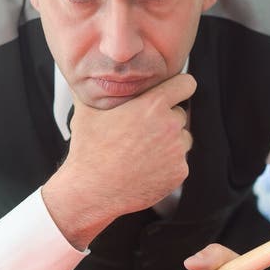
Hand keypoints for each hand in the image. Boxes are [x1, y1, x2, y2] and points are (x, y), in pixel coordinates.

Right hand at [42, 73, 196, 248]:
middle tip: (144, 131)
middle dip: (166, 119)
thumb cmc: (89, 152)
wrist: (93, 191)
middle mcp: (170, 126)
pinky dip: (167, 165)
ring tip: (143, 152)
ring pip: (182, 139)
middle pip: (181, 114)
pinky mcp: (179, 173)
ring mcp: (177, 151)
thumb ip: (92, 90)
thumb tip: (82, 78)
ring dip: (170, 143)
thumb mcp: (85, 112)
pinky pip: (179, 163)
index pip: (186, 84)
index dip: (180, 86)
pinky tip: (146, 168)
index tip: (174, 92)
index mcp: (153, 105)